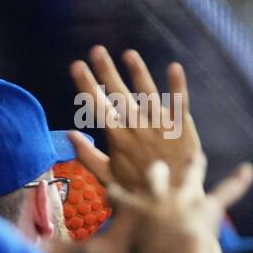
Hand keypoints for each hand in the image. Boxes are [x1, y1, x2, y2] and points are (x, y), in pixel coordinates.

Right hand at [49, 158, 252, 252]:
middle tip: (154, 165)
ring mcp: (186, 195)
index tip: (110, 188)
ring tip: (199, 156)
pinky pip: (227, 191)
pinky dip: (238, 182)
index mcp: (131, 201)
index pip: (116, 190)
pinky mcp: (209, 205)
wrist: (170, 251)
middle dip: (154, 171)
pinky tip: (250, 171)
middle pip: (154, 175)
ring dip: (195, 166)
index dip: (113, 190)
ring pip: (191, 174)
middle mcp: (158, 192)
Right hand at [69, 46, 202, 192]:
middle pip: (120, 95)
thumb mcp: (108, 177)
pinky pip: (180, 104)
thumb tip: (70, 134)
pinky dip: (178, 86)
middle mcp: (138, 130)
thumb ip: (88, 156)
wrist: (175, 202)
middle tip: (96, 50)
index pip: (98, 107)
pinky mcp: (182, 129)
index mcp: (118, 139)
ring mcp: (161, 128)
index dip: (87, 85)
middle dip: (107, 71)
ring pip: (147, 94)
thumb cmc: (139, 190)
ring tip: (129, 54)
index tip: (76, 65)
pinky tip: (175, 67)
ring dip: (138, 73)